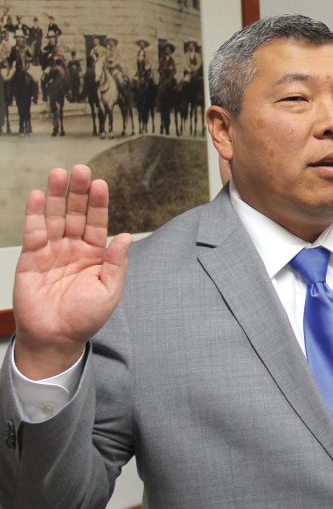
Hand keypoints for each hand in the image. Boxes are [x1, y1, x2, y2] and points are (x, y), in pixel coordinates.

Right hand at [13, 164, 131, 378]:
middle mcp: (73, 247)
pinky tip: (38, 196)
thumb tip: (125, 236)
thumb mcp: (109, 290)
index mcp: (94, 253)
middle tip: (80, 169)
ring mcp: (51, 251)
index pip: (96, 221)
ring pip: (54, 217)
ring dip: (55, 195)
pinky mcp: (31, 258)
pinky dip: (35, 214)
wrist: (56, 338)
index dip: (98, 203)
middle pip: (74, 213)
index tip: (100, 184)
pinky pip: (33, 232)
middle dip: (77, 191)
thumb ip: (116, 263)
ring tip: (59, 174)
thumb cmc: (85, 317)